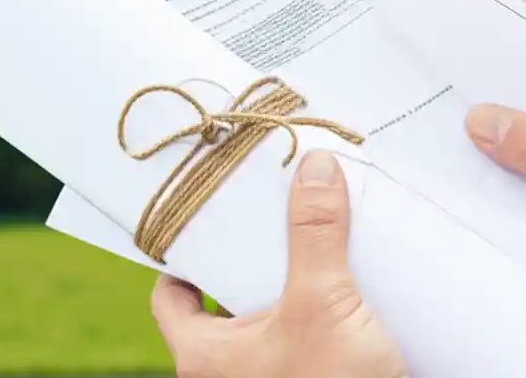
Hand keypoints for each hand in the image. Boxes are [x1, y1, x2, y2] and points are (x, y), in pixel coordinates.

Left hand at [152, 150, 406, 377]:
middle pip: (228, 295)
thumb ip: (316, 234)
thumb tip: (313, 168)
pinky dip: (326, 303)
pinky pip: (310, 331)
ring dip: (297, 277)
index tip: (208, 214)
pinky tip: (355, 277)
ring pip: (274, 312)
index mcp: (205, 357)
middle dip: (256, 255)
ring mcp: (273, 376)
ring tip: (321, 232)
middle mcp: (232, 371)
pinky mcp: (313, 375)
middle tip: (277, 209)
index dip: (183, 253)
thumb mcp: (323, 303)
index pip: (171, 296)